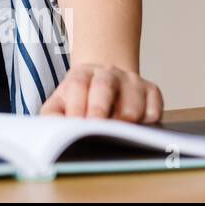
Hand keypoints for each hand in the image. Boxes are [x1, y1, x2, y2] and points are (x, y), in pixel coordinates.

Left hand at [39, 63, 163, 123]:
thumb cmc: (81, 97)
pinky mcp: (152, 91)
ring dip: (124, 121)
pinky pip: (153, 110)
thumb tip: (51, 130)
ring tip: (117, 133)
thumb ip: (52, 114)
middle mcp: (108, 72)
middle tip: (96, 128)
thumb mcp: (61, 101)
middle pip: (103, 86)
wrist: (107, 77)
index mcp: (82, 73)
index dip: (76, 105)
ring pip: (132, 102)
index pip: (77, 85)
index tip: (75, 124)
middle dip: (99, 108)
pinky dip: (146, 123)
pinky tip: (136, 127)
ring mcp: (131, 81)